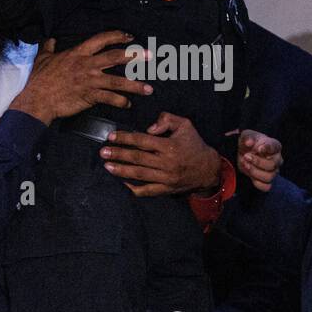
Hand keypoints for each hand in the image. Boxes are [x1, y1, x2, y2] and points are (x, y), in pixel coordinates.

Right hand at [9, 32, 152, 125]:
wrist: (37, 99)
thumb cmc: (39, 79)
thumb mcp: (42, 59)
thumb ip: (48, 48)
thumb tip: (50, 40)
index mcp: (78, 53)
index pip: (101, 39)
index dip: (118, 36)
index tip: (130, 37)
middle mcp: (87, 64)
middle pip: (116, 57)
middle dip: (135, 56)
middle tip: (150, 56)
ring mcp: (90, 80)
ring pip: (118, 81)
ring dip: (135, 85)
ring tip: (148, 89)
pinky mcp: (89, 96)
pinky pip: (110, 98)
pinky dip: (120, 102)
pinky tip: (128, 104)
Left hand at [100, 112, 219, 196]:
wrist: (208, 169)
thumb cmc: (194, 144)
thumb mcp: (185, 125)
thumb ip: (167, 120)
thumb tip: (149, 128)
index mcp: (169, 146)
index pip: (142, 141)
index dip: (125, 138)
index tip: (111, 137)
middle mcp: (167, 163)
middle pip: (137, 158)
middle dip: (118, 155)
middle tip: (103, 152)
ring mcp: (166, 178)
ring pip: (139, 175)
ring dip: (121, 171)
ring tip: (107, 166)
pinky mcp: (166, 189)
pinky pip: (147, 191)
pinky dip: (134, 188)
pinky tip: (122, 182)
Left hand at [236, 130, 281, 191]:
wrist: (244, 153)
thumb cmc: (249, 142)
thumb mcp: (246, 135)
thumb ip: (248, 137)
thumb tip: (249, 142)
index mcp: (275, 146)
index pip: (275, 147)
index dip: (267, 149)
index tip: (258, 148)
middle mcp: (277, 159)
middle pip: (272, 165)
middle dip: (257, 162)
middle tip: (246, 156)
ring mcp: (274, 171)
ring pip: (269, 177)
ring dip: (254, 172)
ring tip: (245, 164)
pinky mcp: (267, 181)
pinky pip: (266, 187)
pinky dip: (257, 183)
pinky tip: (249, 174)